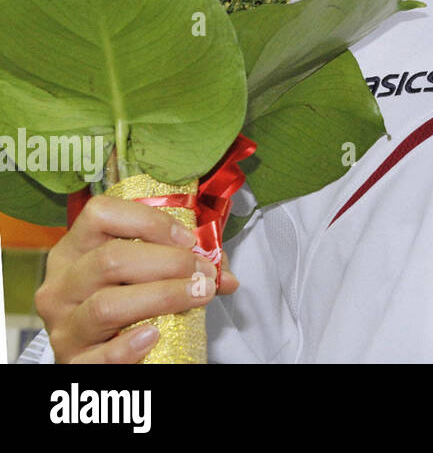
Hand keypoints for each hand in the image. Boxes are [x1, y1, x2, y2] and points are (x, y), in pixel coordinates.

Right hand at [34, 194, 239, 362]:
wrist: (100, 352)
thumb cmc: (128, 299)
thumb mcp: (147, 271)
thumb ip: (186, 263)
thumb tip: (226, 276)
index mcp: (76, 249)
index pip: (100, 214)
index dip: (149, 221)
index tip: (189, 239)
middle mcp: (61, 283)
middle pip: (110, 259)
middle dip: (170, 263)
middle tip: (205, 274)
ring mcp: (62, 324)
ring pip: (106, 305)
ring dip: (163, 297)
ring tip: (198, 296)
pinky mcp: (70, 361)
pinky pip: (98, 356)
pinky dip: (129, 346)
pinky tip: (154, 335)